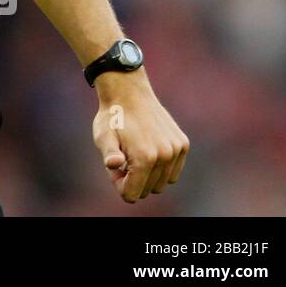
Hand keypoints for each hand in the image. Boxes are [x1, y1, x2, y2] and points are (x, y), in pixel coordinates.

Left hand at [92, 69, 189, 202]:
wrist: (128, 92)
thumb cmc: (112, 117)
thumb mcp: (102, 135)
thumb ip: (108, 154)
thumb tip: (113, 165)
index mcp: (144, 157)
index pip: (132, 194)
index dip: (119, 184)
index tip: (114, 167)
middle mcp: (164, 155)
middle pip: (148, 191)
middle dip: (133, 180)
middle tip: (123, 158)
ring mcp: (176, 150)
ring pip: (162, 183)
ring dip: (148, 175)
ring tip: (134, 154)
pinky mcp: (183, 144)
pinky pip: (173, 172)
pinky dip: (161, 168)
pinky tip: (148, 150)